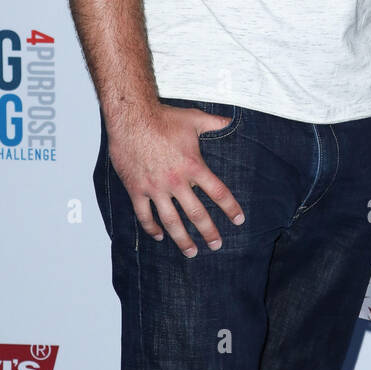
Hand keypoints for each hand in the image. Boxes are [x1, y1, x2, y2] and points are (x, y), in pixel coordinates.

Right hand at [106, 103, 244, 257]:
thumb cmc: (163, 118)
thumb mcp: (194, 118)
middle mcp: (176, 181)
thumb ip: (214, 122)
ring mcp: (155, 188)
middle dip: (208, 232)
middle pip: (196, 214)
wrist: (131, 117)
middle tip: (216, 245)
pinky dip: (152, 228)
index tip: (238, 220)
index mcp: (193, 166)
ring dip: (182, 239)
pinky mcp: (136, 189)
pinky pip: (144, 215)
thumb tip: (230, 119)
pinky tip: (159, 236)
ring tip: (191, 252)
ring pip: (171, 221)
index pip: (218, 192)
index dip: (230, 208)